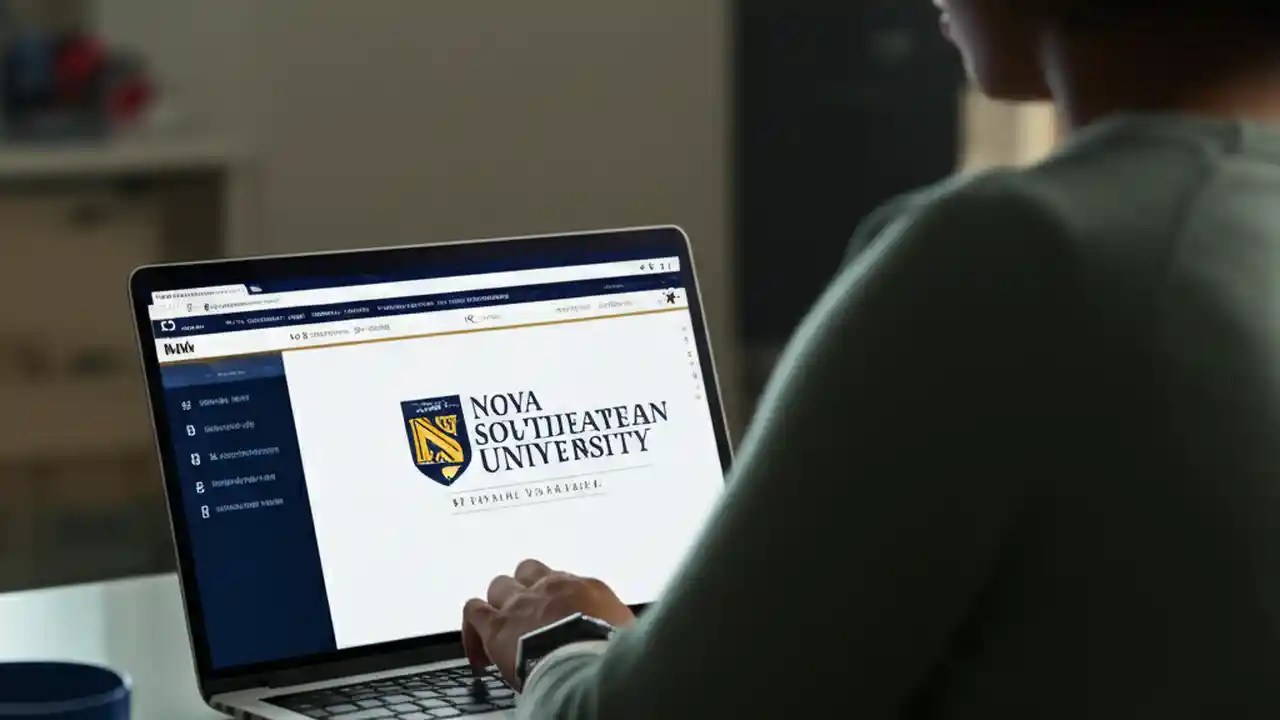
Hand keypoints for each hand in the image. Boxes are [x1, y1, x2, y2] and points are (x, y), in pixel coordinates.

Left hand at [462, 559, 634, 687]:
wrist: (585, 665)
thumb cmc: (610, 652)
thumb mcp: (628, 631)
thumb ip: (618, 623)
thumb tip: (623, 635)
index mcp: (583, 587)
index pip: (563, 580)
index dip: (556, 597)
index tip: (557, 616)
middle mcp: (549, 587)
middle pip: (528, 572)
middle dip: (525, 590)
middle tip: (528, 617)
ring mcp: (520, 603)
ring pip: (499, 586)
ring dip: (499, 606)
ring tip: (502, 630)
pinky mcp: (496, 626)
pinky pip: (473, 611)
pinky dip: (473, 626)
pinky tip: (480, 652)